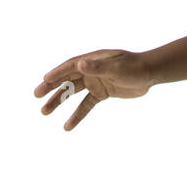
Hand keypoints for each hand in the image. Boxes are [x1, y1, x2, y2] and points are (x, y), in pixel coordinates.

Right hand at [34, 49, 155, 130]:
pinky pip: (85, 105)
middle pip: (67, 78)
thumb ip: (98, 67)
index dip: (56, 73)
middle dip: (52, 87)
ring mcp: (96, 81)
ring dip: (59, 100)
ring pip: (73, 92)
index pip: (70, 66)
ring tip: (44, 111)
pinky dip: (76, 115)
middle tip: (36, 96)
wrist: (150, 74)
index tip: (44, 81)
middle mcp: (91, 69)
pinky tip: (67, 126)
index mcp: (93, 60)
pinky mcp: (102, 93)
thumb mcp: (117, 67)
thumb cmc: (134, 67)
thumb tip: (79, 64)